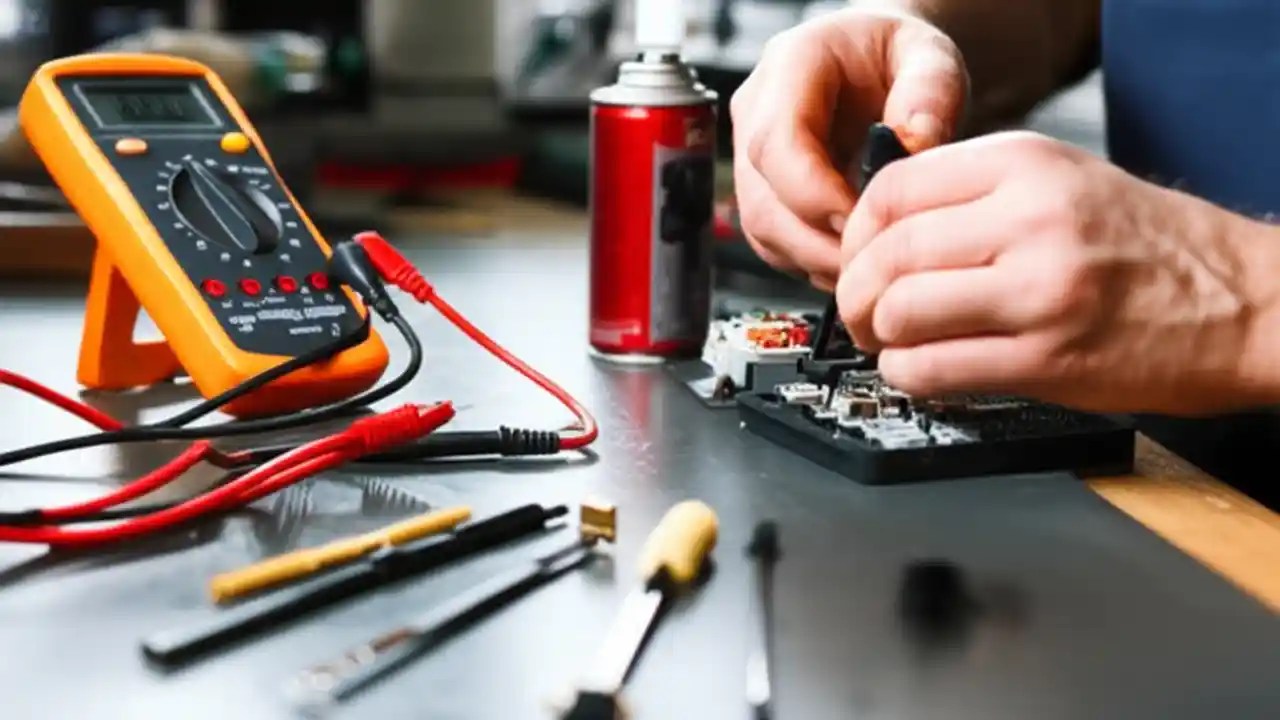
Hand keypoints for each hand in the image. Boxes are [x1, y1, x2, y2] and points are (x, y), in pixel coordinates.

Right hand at [730, 6, 967, 289]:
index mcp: (790, 66)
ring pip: (764, 230)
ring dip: (817, 258)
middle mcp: (757, 114)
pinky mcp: (762, 194)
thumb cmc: (899, 56)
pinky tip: (856, 257)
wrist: (878, 62)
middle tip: (877, 255)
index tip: (863, 217)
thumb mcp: (931, 56)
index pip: (776, 143)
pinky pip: (775, 244)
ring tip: (873, 260)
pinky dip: (814, 262)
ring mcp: (752, 159)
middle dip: (818, 242)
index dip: (814, 194)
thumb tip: (914, 146)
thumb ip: (930, 94)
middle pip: (763, 201)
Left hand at [836, 131, 1279, 414]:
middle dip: (856, 293)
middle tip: (862, 313)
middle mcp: (1029, 219)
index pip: (891, 190)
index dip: (855, 233)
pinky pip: (934, 368)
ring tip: (891, 344)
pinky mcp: (1048, 359)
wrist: (1247, 302)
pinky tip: (922, 372)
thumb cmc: (1152, 247)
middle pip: (886, 253)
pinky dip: (908, 375)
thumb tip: (883, 229)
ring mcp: (1039, 290)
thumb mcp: (1063, 181)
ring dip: (877, 337)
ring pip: (901, 310)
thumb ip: (976, 194)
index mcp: (1025, 166)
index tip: (856, 258)